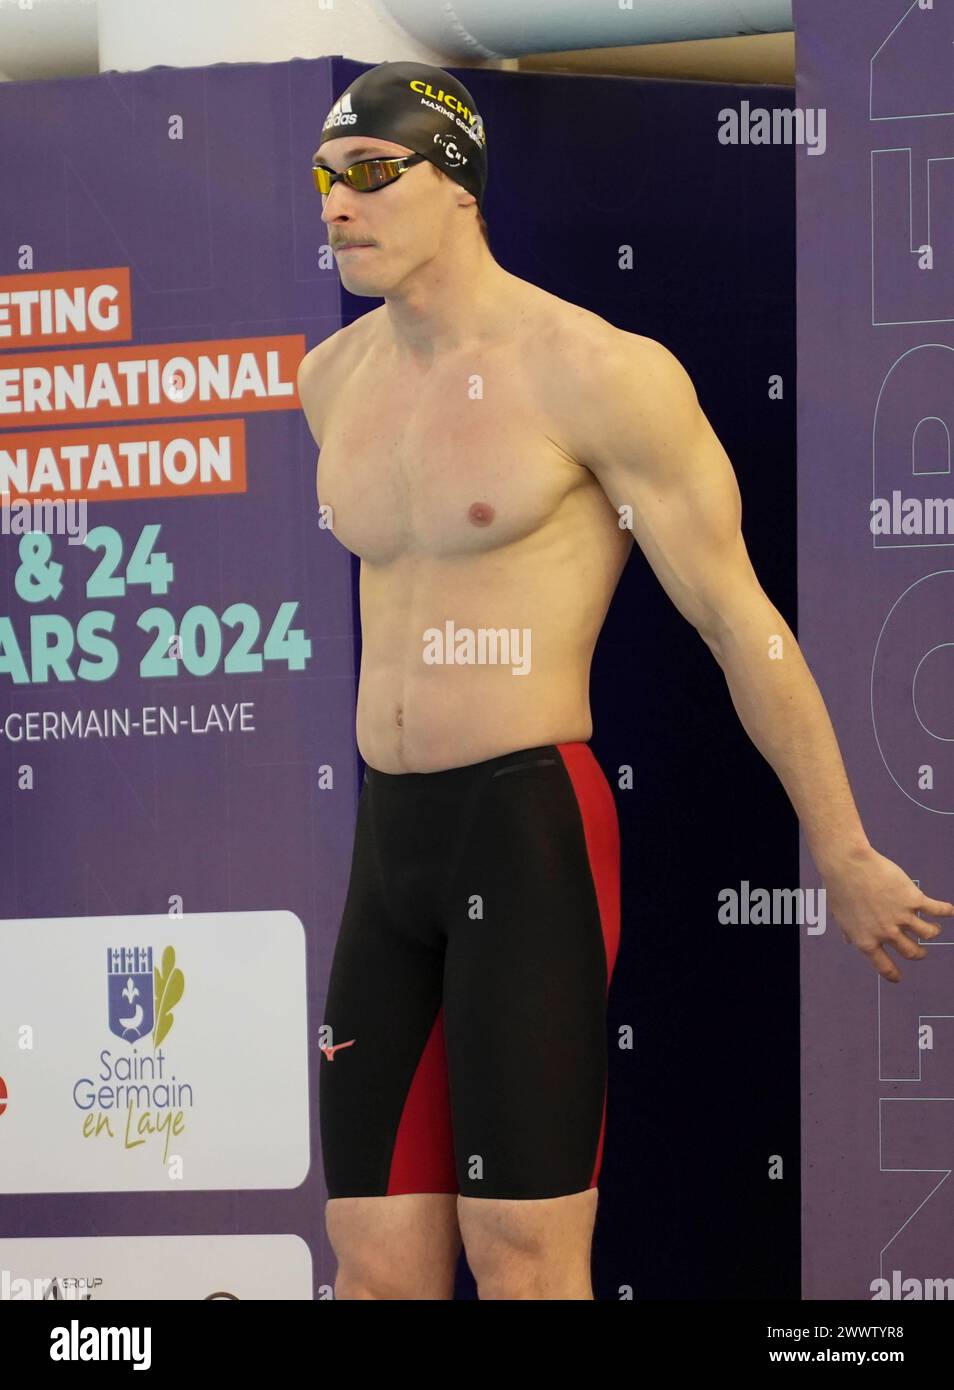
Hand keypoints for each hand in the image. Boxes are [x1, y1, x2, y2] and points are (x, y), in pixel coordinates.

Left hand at [822, 846, 953, 981]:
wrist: (847, 865)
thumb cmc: (840, 887)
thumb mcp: (839, 915)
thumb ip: (849, 930)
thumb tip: (848, 940)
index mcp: (866, 940)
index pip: (884, 966)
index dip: (893, 974)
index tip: (899, 978)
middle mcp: (887, 933)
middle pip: (912, 952)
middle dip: (919, 953)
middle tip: (921, 951)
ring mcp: (902, 917)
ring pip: (928, 933)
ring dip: (932, 932)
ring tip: (933, 928)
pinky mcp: (913, 899)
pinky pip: (937, 909)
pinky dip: (946, 911)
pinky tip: (950, 911)